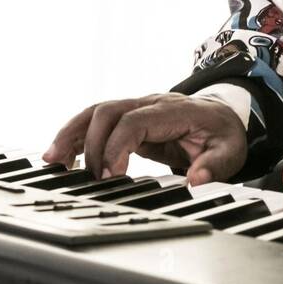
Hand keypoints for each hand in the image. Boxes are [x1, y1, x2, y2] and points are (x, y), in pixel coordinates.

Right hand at [42, 93, 246, 184]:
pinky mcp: (127, 118)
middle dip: (90, 143)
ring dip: (71, 134)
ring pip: (96, 112)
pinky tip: (60, 157)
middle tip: (85, 178)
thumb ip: (215, 165)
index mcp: (174, 111)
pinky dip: (75, 136)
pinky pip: (96, 121)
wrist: (222, 115)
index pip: (135, 121)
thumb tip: (196, 179)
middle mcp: (150, 104)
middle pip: (108, 110)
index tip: (111, 176)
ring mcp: (136, 107)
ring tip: (52, 161)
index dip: (117, 146)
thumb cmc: (223, 133)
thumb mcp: (230, 151)